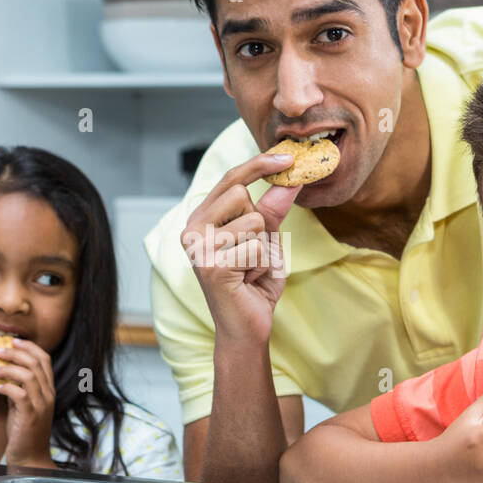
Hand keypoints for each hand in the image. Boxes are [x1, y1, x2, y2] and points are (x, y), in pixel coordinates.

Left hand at [0, 339, 56, 465]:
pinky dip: (7, 387)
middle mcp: (48, 394)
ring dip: (9, 368)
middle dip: (16, 352)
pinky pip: (20, 394)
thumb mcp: (21, 403)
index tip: (12, 341)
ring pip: (28, 375)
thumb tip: (0, 366)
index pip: (44, 358)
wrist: (28, 458)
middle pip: (36, 362)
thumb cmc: (21, 430)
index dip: (28, 346)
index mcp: (48, 389)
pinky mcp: (30, 416)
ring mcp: (41, 405)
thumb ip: (17, 385)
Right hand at [179, 151, 300, 344]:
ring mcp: (198, 247)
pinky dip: (263, 266)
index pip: (230, 179)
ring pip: (253, 222)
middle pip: (241, 195)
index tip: (289, 155)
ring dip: (263, 249)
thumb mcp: (266, 240)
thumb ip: (272, 210)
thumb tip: (290, 180)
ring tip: (249, 270)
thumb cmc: (254, 283)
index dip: (259, 164)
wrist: (247, 328)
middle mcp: (192, 229)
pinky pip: (257, 247)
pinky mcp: (211, 265)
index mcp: (202, 218)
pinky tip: (248, 281)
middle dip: (259, 223)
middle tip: (251, 253)